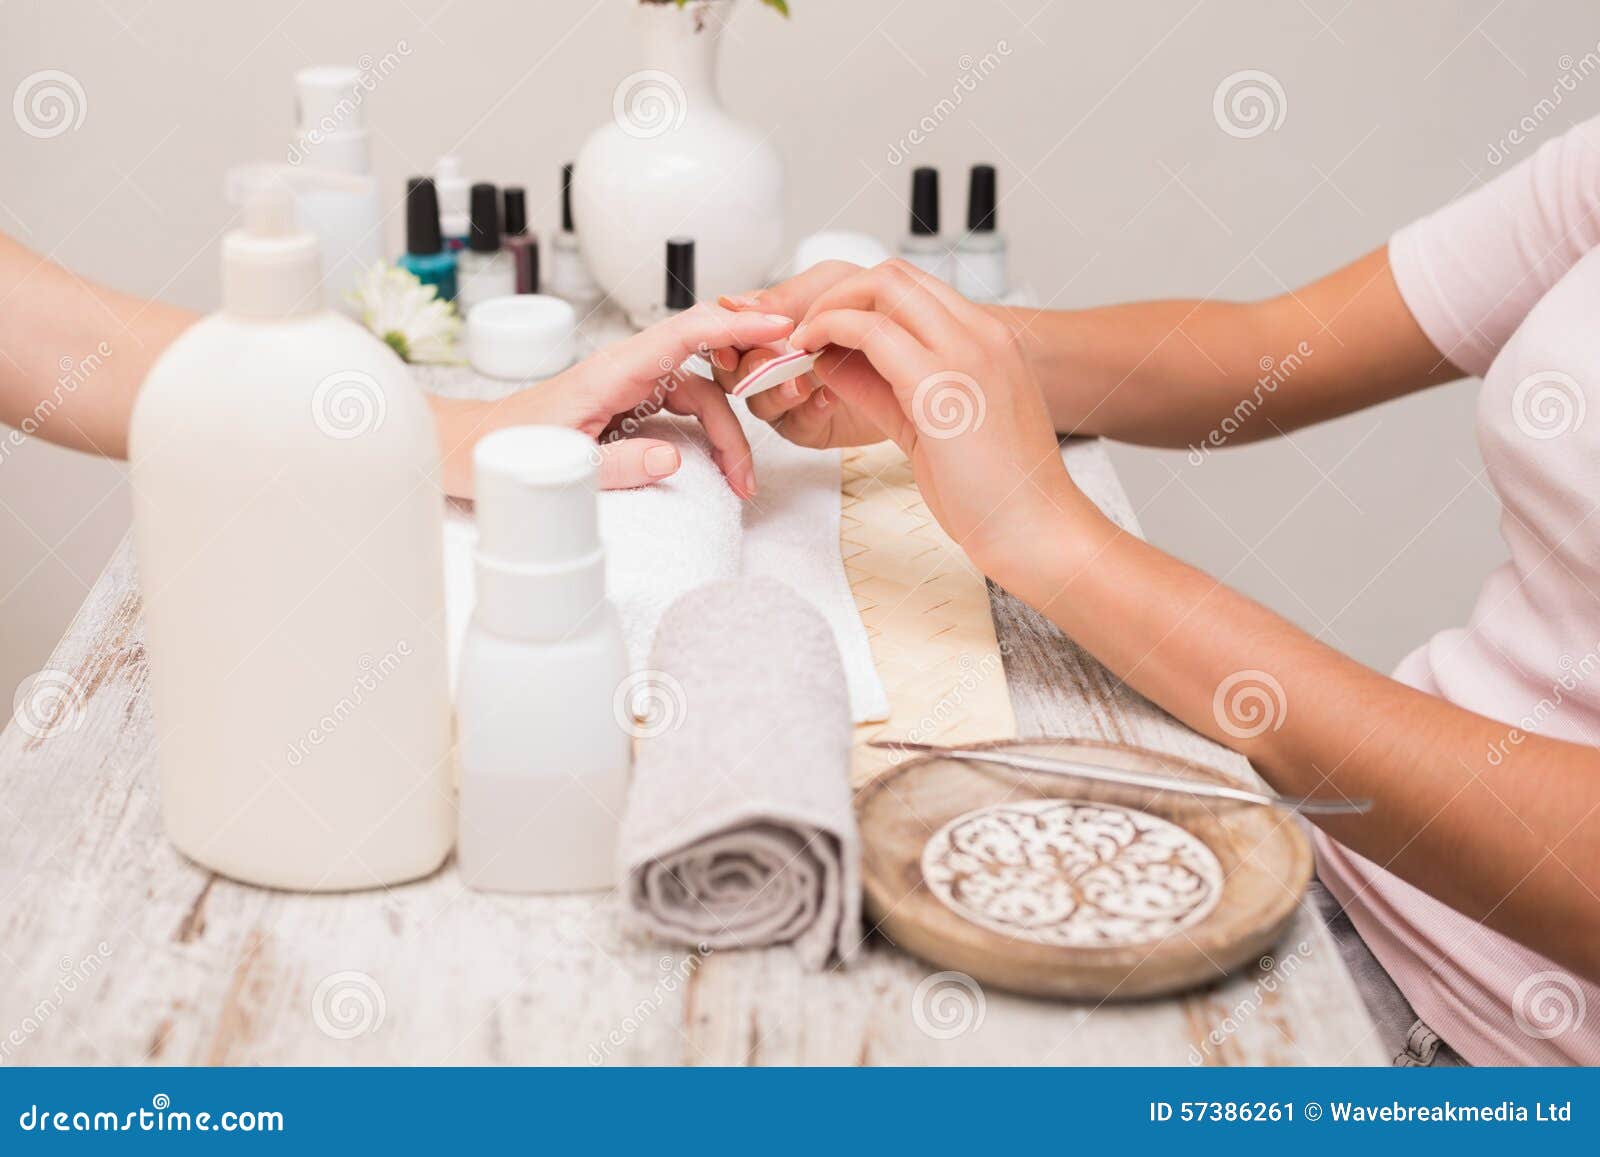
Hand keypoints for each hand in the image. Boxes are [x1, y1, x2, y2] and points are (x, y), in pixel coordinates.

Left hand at [433, 303, 793, 497]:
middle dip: (742, 407)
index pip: (685, 333)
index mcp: (610, 370)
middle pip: (705, 372)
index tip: (777, 327)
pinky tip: (717, 467)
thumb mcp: (560, 465)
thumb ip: (617, 465)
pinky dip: (707, 436)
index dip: (735, 326)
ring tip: (738, 482)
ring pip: (699, 395)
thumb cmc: (498, 449)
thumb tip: (671, 460)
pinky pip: (683, 409)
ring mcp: (628, 387)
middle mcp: (624, 371)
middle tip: (757, 460)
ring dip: (725, 435)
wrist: (463, 449)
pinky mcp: (628, 405)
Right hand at [708, 262, 886, 449]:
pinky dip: (811, 410)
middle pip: (731, 375)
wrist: (919, 345)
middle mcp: (768, 363)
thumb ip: (781, 296)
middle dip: (748, 368)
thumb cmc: (874, 307)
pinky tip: (829, 395)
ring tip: (801, 380)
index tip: (732, 339)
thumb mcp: (830, 285)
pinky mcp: (810, 425)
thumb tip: (731, 303)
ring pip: (758, 403)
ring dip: (777, 390)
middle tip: (768, 360)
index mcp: (763, 326)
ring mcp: (786, 396)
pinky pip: (796, 426)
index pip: (723, 335)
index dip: (721, 339)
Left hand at [786, 260, 1094, 571]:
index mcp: (989, 342)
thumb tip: (832, 361)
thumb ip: (884, 388)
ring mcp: (966, 353)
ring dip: (828, 307)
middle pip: (894, 275)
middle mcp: (982, 335)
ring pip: (883, 288)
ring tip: (799, 342)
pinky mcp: (941, 384)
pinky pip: (872, 332)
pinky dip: (830, 332)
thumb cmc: (994, 494)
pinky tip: (809, 356)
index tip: (821, 329)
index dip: (858, 300)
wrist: (1039, 532)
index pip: (913, 289)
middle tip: (801, 329)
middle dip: (836, 293)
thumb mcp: (932, 426)